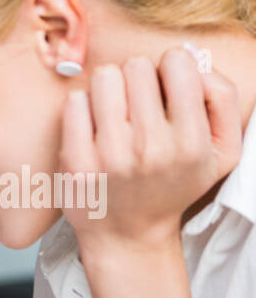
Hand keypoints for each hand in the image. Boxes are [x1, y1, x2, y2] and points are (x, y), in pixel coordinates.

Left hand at [59, 48, 241, 251]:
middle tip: (136, 103)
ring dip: (109, 88)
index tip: (165, 88)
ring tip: (114, 111)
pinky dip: (82, 106)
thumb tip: (196, 62)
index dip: (171, 68)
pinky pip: (74, 103)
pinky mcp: (76, 162)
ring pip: (104, 78)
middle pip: (136, 66)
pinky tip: (92, 125)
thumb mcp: (222, 152)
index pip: (178, 62)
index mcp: (190, 141)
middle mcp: (150, 148)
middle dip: (137, 77)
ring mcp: (109, 156)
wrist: (129, 235)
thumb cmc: (174, 185)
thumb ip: (222, 99)